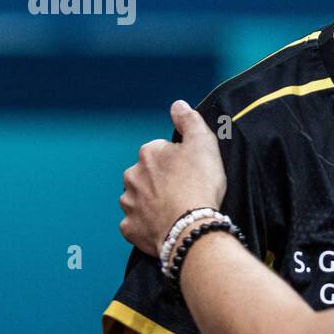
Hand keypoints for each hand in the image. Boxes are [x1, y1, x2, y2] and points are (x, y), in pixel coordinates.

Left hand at [119, 100, 227, 256]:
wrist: (191, 228)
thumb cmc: (199, 185)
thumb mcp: (203, 143)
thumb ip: (189, 121)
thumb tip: (177, 105)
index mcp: (148, 153)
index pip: (162, 151)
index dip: (179, 161)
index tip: (192, 172)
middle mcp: (132, 176)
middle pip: (147, 174)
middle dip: (161, 181)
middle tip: (185, 192)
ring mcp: (129, 203)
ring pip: (139, 198)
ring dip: (152, 202)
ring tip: (175, 210)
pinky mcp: (130, 228)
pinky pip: (136, 224)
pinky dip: (146, 224)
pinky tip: (163, 225)